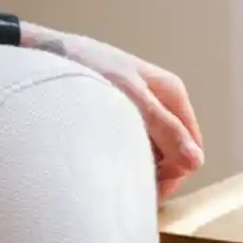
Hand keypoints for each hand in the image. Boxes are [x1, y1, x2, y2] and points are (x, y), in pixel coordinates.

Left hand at [25, 25, 202, 200]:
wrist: (46, 54)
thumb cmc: (90, 72)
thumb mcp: (132, 101)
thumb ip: (165, 130)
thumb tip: (196, 162)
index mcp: (173, 94)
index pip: (192, 146)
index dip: (175, 171)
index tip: (148, 188)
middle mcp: (161, 100)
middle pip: (174, 149)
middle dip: (157, 171)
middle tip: (127, 187)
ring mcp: (139, 107)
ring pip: (152, 148)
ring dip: (138, 165)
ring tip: (113, 173)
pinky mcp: (118, 113)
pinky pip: (131, 142)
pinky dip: (123, 155)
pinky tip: (104, 160)